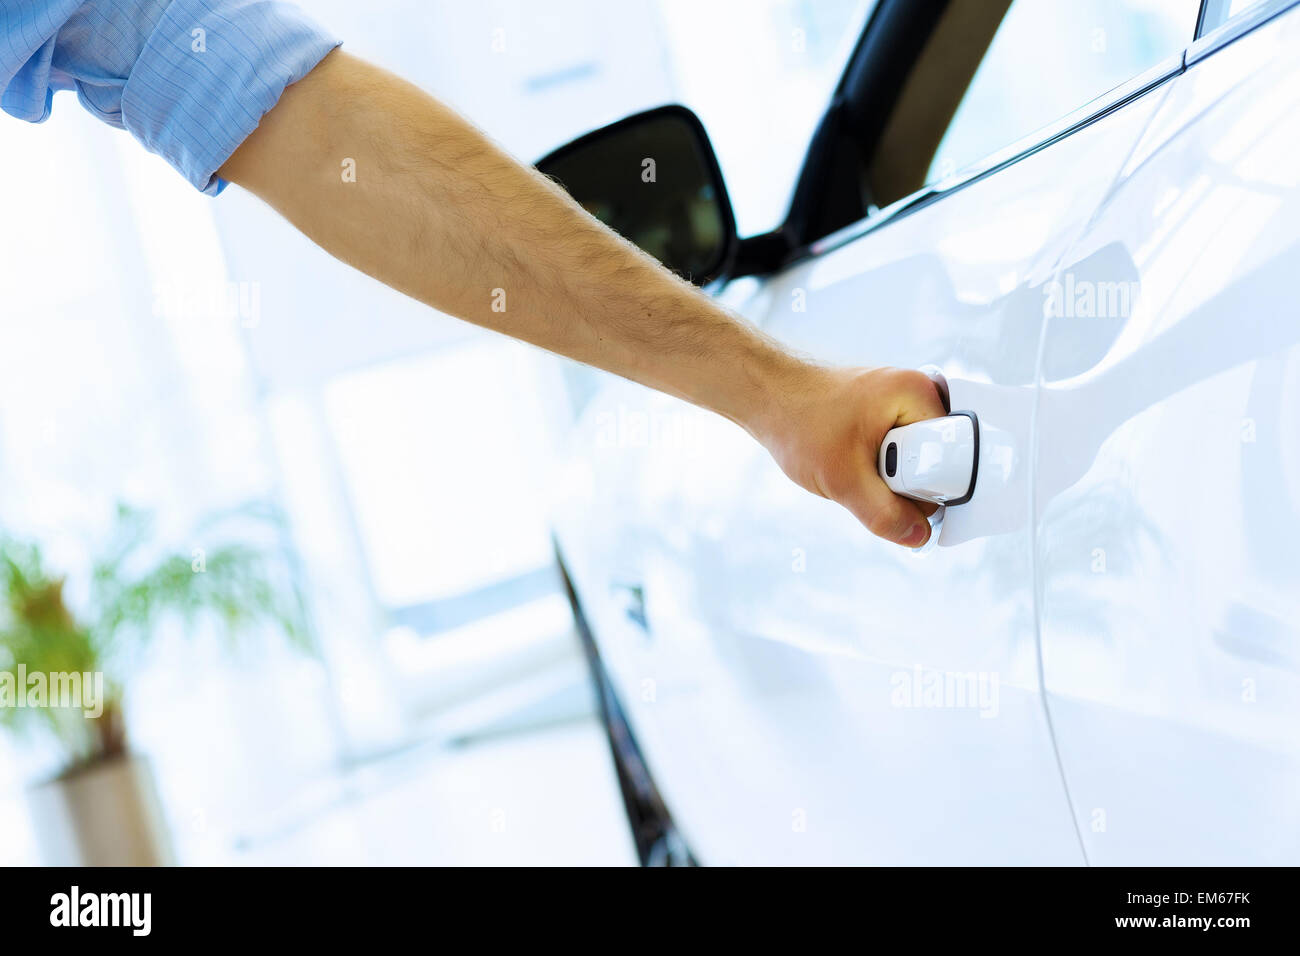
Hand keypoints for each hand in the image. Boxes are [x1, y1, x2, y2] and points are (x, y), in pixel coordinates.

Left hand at [754, 366, 947, 546]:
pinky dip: (875, 470)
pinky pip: (897, 458)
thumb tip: (919, 538)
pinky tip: (850, 463)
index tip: (894, 488)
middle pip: (935, 463)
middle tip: (863, 475)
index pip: (953, 456)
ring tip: (850, 464)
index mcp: (919, 395)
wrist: (764, 396)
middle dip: (903, 484)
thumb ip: (884, 513)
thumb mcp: (842, 478)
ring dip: (885, 480)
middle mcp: (917, 396)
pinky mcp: (886, 419)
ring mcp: (902, 407)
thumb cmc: (799, 421)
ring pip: (914, 465)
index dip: (929, 485)